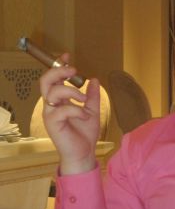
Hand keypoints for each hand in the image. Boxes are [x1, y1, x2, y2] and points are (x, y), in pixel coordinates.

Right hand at [39, 53, 99, 174]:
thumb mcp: (92, 111)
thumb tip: (94, 80)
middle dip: (59, 71)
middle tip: (73, 71)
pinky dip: (76, 110)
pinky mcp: (52, 123)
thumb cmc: (85, 133)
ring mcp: (50, 113)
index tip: (67, 56)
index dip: (59, 65)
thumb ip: (92, 96)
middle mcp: (52, 105)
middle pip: (46, 81)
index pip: (54, 78)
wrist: (84, 153)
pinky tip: (84, 117)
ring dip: (71, 92)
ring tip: (84, 100)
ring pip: (53, 92)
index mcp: (60, 100)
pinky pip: (62, 110)